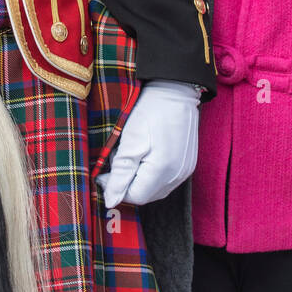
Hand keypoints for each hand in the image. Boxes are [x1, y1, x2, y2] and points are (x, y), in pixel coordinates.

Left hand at [97, 79, 199, 208]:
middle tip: (117, 158)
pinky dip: (152, 172)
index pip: (134, 197)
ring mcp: (185, 170)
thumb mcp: (130, 141)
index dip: (116, 187)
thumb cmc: (151, 111)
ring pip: (155, 188)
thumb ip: (121, 174)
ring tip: (131, 154)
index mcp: (162, 171)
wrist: (175, 90)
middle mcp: (177, 176)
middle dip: (127, 182)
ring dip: (139, 177)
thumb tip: (111, 201)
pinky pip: (166, 178)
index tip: (104, 172)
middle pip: (146, 194)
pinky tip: (146, 153)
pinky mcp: (188, 163)